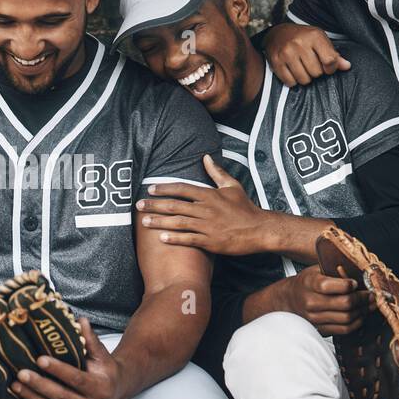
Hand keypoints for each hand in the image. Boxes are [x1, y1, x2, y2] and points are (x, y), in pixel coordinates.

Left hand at [12, 318, 122, 398]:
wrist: (113, 392)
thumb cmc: (103, 370)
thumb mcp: (100, 354)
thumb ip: (90, 339)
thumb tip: (80, 320)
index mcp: (100, 388)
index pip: (76, 379)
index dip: (58, 369)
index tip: (40, 359)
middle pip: (61, 397)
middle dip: (39, 385)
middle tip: (21, 373)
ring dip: (32, 398)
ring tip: (16, 385)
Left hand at [137, 154, 272, 254]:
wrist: (260, 230)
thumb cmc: (245, 208)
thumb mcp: (232, 186)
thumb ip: (217, 172)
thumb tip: (206, 157)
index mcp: (209, 195)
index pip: (182, 188)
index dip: (164, 188)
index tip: (150, 189)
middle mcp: (206, 209)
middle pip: (175, 205)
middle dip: (154, 205)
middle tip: (138, 206)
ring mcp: (208, 226)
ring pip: (178, 222)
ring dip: (160, 222)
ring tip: (145, 222)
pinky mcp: (211, 241)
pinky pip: (189, 239)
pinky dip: (175, 238)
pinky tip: (162, 238)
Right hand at [263, 22, 348, 86]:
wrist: (278, 33)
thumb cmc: (303, 38)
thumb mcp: (320, 40)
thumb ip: (333, 54)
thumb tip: (346, 66)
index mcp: (314, 36)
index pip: (330, 60)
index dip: (331, 68)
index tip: (327, 66)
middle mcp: (300, 43)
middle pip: (316, 72)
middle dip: (316, 72)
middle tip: (311, 65)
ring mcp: (286, 53)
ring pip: (304, 80)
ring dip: (305, 77)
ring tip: (302, 68)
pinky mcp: (276, 62)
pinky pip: (290, 82)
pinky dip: (293, 81)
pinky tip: (292, 71)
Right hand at [280, 265, 371, 335]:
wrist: (290, 299)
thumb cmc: (307, 283)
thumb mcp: (317, 269)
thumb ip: (336, 270)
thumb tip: (361, 275)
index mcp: (309, 283)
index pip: (330, 286)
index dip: (349, 285)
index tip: (355, 282)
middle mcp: (311, 302)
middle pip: (344, 303)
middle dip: (362, 298)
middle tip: (371, 294)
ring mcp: (315, 318)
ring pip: (347, 318)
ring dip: (363, 311)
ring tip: (369, 304)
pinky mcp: (321, 329)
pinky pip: (344, 329)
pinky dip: (357, 322)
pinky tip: (360, 314)